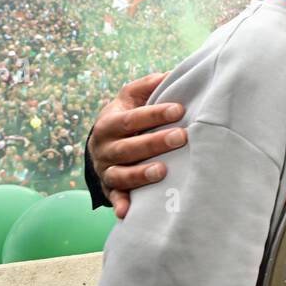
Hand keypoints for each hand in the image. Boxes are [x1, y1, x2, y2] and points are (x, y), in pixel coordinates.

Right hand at [89, 72, 184, 218]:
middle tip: (182, 137)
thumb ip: (149, 85)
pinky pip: (114, 198)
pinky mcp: (110, 189)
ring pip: (121, 174)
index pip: (131, 118)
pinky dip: (120, 205)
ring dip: (140, 174)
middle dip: (155, 142)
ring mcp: (106, 169)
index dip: (154, 114)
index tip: (179, 109)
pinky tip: (128, 213)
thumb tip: (171, 73)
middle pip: (128, 147)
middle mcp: (105, 147)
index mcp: (110, 122)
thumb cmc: (127, 116)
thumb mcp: (131, 97)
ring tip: (163, 171)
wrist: (103, 143)